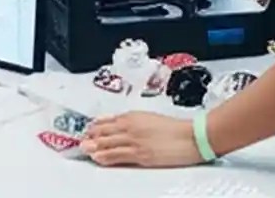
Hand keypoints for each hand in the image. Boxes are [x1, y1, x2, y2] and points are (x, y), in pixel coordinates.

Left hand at [82, 112, 202, 167]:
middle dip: (91, 136)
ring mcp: (134, 140)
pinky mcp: (139, 154)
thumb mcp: (153, 120)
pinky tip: (97, 157)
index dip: (96, 126)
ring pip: (106, 143)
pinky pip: (116, 155)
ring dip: (93, 146)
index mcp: (135, 116)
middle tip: (82, 139)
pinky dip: (104, 156)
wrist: (192, 136)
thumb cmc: (177, 129)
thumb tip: (123, 127)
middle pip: (104, 131)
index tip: (89, 130)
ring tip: (84, 148)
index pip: (108, 121)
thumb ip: (136, 123)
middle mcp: (131, 127)